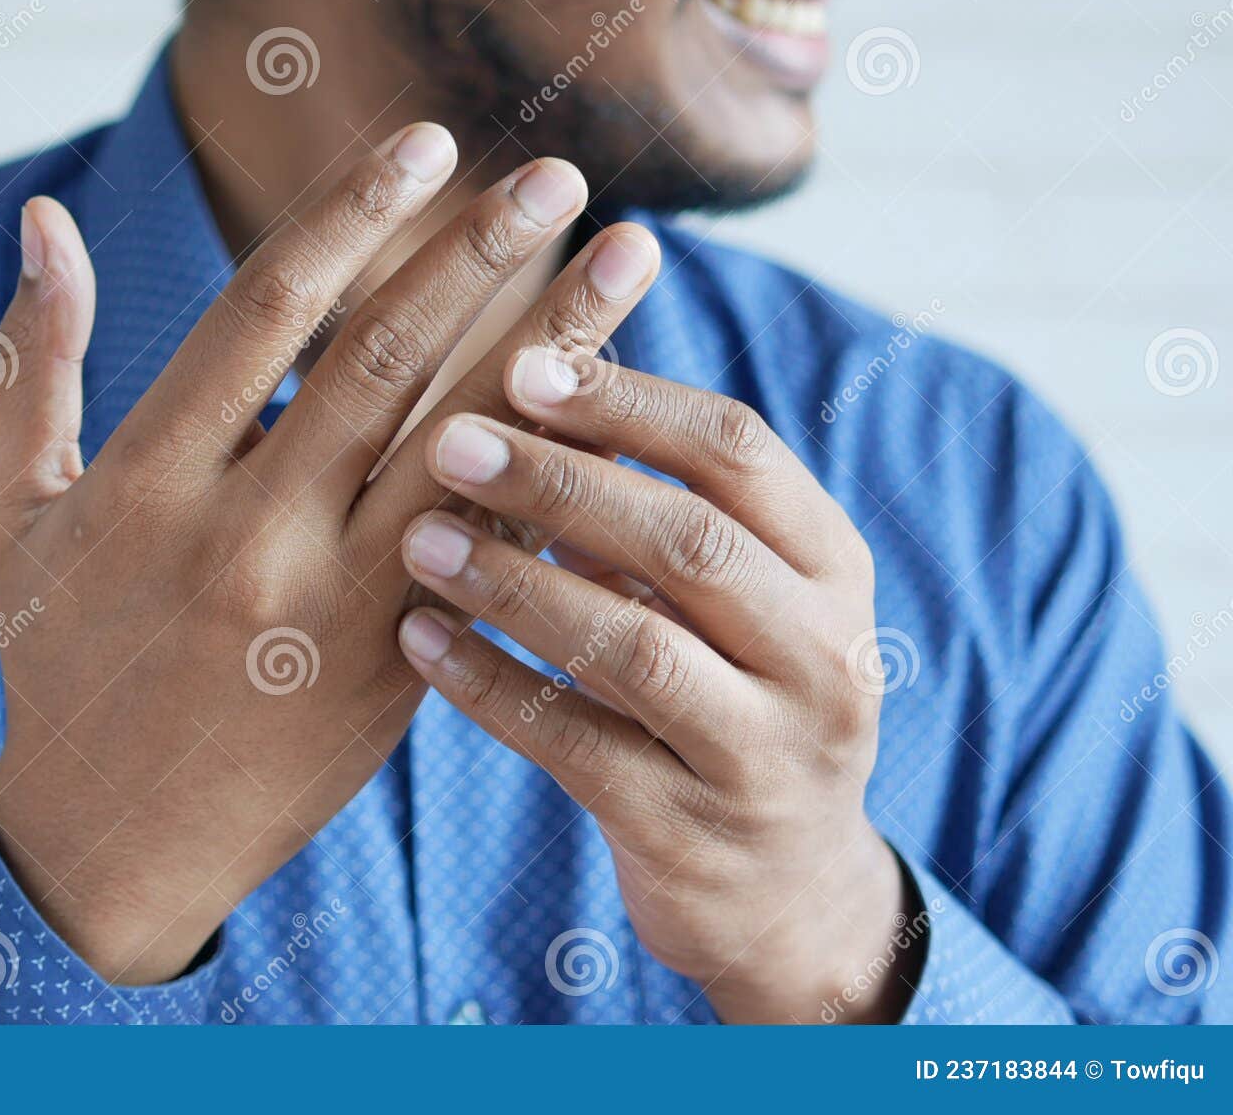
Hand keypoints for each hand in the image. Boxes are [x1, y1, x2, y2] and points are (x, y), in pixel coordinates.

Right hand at [0, 126, 662, 983]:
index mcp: (149, 477)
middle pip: (383, 365)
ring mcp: (328, 605)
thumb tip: (43, 221)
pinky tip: (617, 414)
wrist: (110, 838)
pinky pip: (488, 552)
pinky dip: (551, 477)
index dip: (353, 218)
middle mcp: (246, 533)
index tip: (428, 146)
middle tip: (561, 178)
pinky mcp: (392, 665)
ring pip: (462, 453)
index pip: (266, 313)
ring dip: (555, 351)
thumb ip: (31, 364)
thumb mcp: (4, 512)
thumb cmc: (52, 659)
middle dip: (481, 258)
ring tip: (627, 264)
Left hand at [394, 347, 919, 1022]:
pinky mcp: (690, 833)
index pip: (738, 452)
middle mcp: (823, 655)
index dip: (627, 401)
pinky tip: (421, 640)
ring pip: (634, 648)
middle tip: (449, 445)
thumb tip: (543, 371)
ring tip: (419, 539)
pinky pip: (575, 747)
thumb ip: (654, 502)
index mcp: (833, 567)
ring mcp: (765, 754)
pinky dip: (489, 687)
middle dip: (559, 482)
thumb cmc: (731, 700)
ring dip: (515, 584)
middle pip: (687, 540)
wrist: (785, 889)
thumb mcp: (728, 598)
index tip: (522, 363)